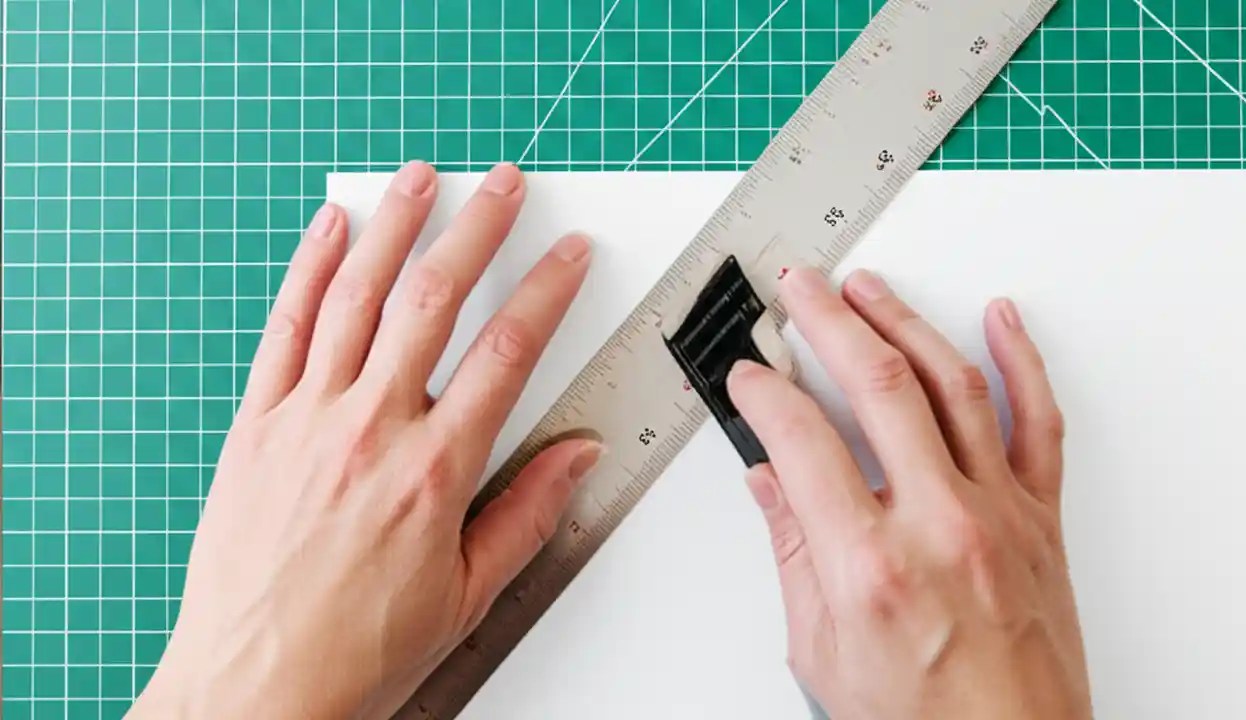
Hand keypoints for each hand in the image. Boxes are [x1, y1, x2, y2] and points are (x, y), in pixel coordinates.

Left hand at [128, 162, 599, 718]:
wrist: (253, 691)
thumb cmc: (357, 652)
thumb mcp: (466, 595)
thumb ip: (526, 514)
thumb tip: (575, 456)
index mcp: (434, 471)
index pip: (507, 353)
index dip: (546, 291)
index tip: (568, 253)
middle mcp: (370, 429)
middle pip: (435, 301)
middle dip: (478, 230)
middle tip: (505, 186)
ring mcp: (306, 419)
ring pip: (357, 297)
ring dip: (395, 228)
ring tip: (422, 179)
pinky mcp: (256, 425)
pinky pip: (284, 328)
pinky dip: (309, 270)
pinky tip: (332, 230)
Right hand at [728, 267, 1090, 719]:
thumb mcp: (822, 651)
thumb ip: (792, 554)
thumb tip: (770, 483)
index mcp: (869, 565)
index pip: (800, 440)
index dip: (763, 393)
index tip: (748, 374)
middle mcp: (938, 526)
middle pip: (876, 384)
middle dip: (827, 319)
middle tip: (799, 287)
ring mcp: (997, 514)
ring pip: (951, 384)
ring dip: (903, 321)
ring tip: (868, 288)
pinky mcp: (1040, 519)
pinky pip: (1038, 422)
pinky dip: (1021, 361)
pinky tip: (1000, 319)